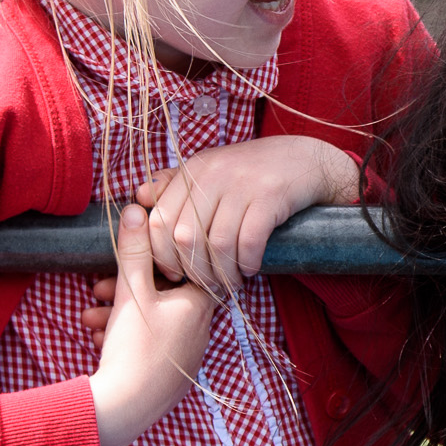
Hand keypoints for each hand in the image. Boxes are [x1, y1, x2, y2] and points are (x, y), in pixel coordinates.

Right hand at [90, 204, 217, 445]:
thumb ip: (134, 250)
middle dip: (128, 288)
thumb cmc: (135, 348)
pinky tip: (99, 336)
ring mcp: (185, 355)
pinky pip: (147, 344)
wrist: (124, 408)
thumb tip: (137, 210)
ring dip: (119, 312)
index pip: (192, 269)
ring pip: (150, 320)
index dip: (164, 257)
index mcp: (200, 307)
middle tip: (101, 287)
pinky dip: (122, 336)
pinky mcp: (168, 375)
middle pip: (165, 295)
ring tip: (93, 313)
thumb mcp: (131, 292)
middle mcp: (199, 331)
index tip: (141, 254)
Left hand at [137, 135, 362, 291]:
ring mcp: (242, 184)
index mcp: (192, 170)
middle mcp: (213, 175)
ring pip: (217, 244)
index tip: (174, 273)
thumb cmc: (252, 172)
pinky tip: (250, 269)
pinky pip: (249, 241)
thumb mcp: (210, 170)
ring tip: (230, 283)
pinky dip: (247, 262)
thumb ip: (175, 184)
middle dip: (193, 270)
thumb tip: (140, 198)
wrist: (304, 159)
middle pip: (186, 237)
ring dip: (223, 273)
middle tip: (204, 285)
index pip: (159, 221)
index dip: (162, 255)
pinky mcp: (270, 196)